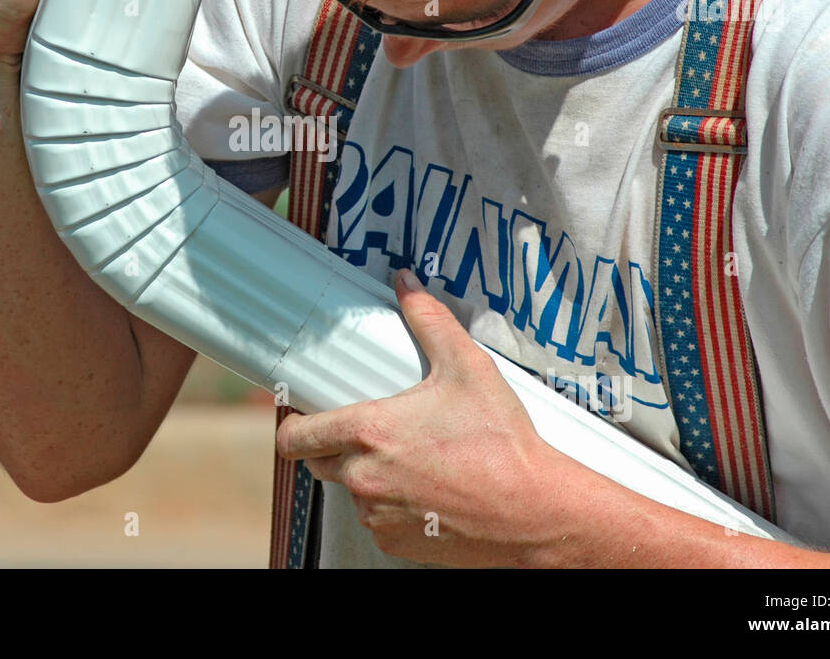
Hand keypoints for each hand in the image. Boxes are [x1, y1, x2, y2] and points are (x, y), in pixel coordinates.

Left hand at [276, 268, 572, 566]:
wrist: (534, 511)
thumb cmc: (501, 443)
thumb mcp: (468, 368)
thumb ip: (430, 321)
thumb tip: (407, 286)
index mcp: (369, 433)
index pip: (296, 436)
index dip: (295, 425)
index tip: (306, 415)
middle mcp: (363, 478)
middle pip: (319, 462)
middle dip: (334, 446)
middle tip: (371, 429)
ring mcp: (377, 515)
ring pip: (350, 490)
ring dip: (367, 475)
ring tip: (410, 458)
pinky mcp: (394, 543)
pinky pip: (376, 518)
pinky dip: (391, 504)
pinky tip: (426, 488)